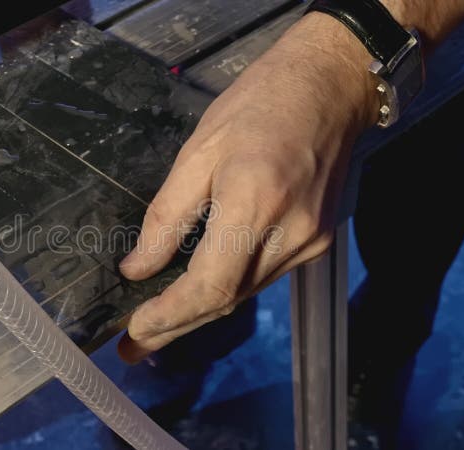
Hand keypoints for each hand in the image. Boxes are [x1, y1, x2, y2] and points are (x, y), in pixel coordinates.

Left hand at [117, 13, 379, 363]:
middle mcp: (289, 234)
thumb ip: (167, 216)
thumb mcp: (198, 151)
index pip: (210, 285)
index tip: (133, 333)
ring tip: (156, 325)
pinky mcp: (318, 242)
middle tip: (134, 348)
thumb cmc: (256, 106)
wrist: (330, 87)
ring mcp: (310, 241)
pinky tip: (199, 291)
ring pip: (245, 294)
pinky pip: (263, 277)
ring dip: (200, 312)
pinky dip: (227, 289)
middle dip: (176, 328)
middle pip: (227, 301)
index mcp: (254, 201)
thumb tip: (138, 268)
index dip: (169, 316)